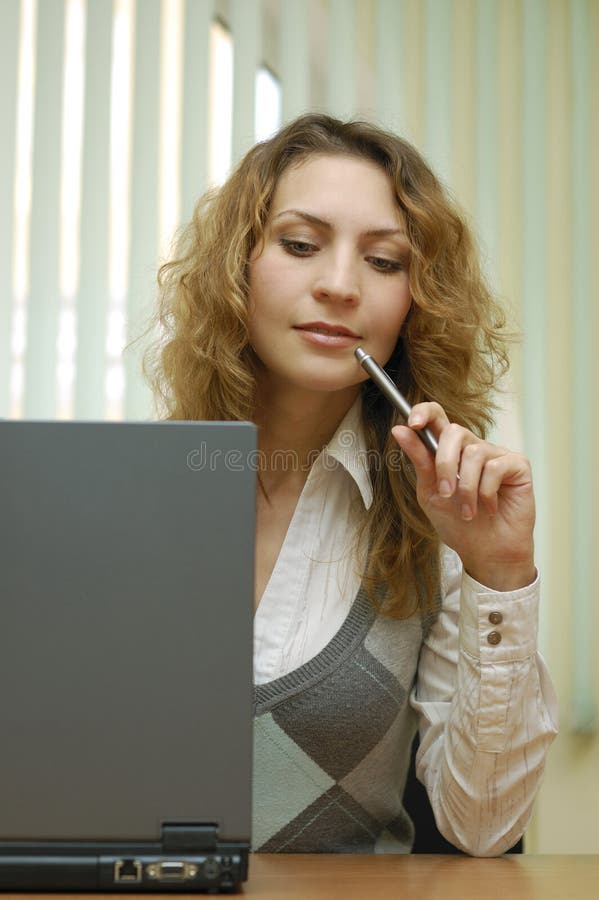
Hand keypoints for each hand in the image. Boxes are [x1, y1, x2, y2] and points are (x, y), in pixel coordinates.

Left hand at [392, 402, 535, 591]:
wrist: (486, 553)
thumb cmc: (459, 525)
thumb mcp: (430, 492)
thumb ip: (419, 460)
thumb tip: (399, 429)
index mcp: (450, 452)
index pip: (438, 418)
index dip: (424, 412)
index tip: (411, 423)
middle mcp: (473, 448)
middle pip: (455, 431)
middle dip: (445, 463)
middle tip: (444, 493)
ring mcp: (496, 454)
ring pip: (474, 453)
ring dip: (466, 489)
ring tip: (468, 512)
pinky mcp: (517, 465)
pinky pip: (495, 466)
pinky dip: (486, 493)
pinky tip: (490, 508)